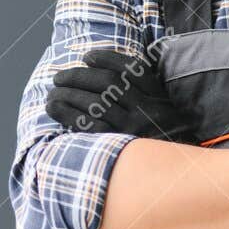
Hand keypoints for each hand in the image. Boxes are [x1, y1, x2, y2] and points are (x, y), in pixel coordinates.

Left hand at [45, 48, 194, 141]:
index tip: (86, 57)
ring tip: (52, 92)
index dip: (106, 58)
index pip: (131, 68)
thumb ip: (145, 91)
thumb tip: (107, 71)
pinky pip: (89, 125)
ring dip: (69, 93)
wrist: (175, 172)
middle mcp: (148, 108)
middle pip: (108, 82)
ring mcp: (134, 127)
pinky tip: (54, 108)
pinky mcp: (119, 144)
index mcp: (158, 95)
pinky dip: (67, 113)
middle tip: (58, 76)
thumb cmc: (162, 138)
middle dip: (79, 76)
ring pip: (96, 102)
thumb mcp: (163, 110)